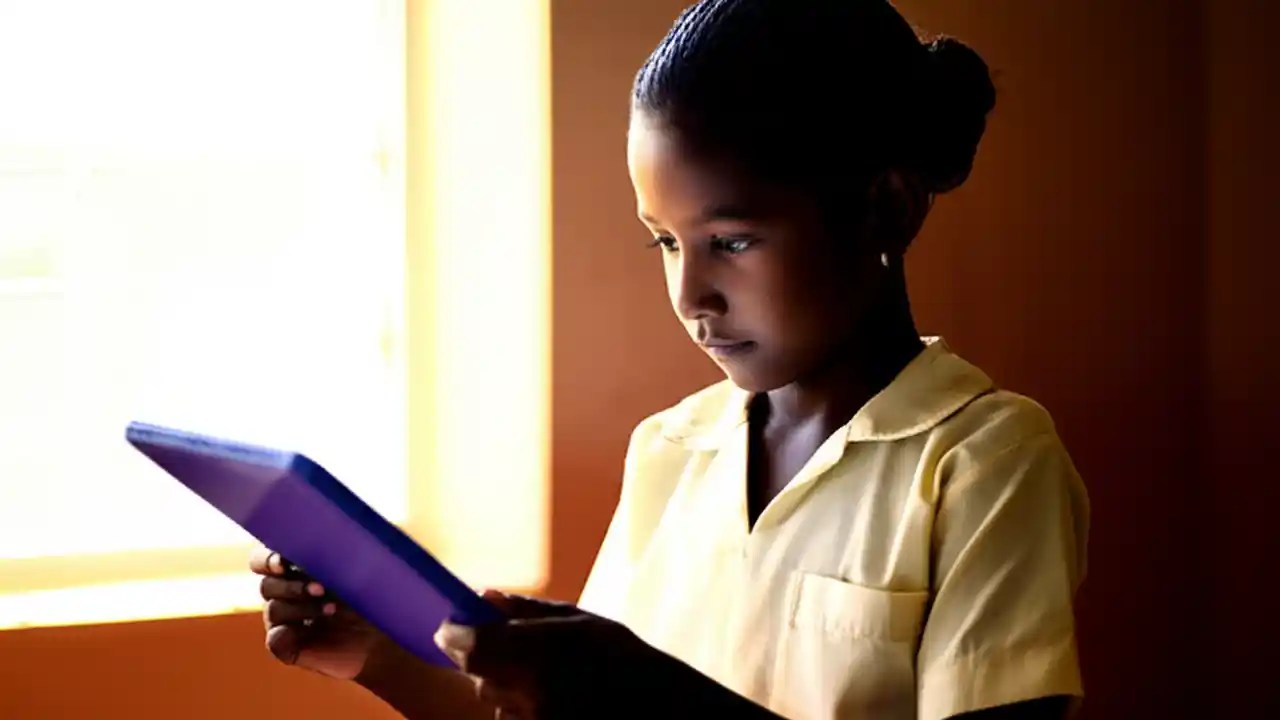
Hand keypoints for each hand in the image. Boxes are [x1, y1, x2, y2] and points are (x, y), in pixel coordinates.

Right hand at [250, 545, 390, 680]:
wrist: (385, 631)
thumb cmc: (372, 591)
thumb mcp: (359, 567)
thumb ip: (337, 550)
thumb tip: (322, 533)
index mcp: (292, 567)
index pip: (261, 559)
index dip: (266, 559)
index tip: (283, 562)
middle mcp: (282, 592)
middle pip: (266, 585)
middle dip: (291, 585)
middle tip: (321, 587)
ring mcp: (283, 620)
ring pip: (274, 609)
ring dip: (301, 607)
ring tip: (333, 608)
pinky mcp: (287, 647)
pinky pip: (275, 640)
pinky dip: (290, 633)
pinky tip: (313, 628)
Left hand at [434, 591, 664, 718]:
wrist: (657, 709)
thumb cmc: (621, 658)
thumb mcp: (581, 622)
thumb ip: (528, 611)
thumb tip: (485, 596)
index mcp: (542, 650)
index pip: (473, 645)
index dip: (454, 635)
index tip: (447, 627)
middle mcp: (533, 690)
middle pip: (477, 676)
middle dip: (479, 659)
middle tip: (496, 647)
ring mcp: (535, 718)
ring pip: (492, 701)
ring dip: (500, 686)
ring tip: (539, 675)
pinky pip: (510, 719)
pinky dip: (517, 707)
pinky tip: (547, 697)